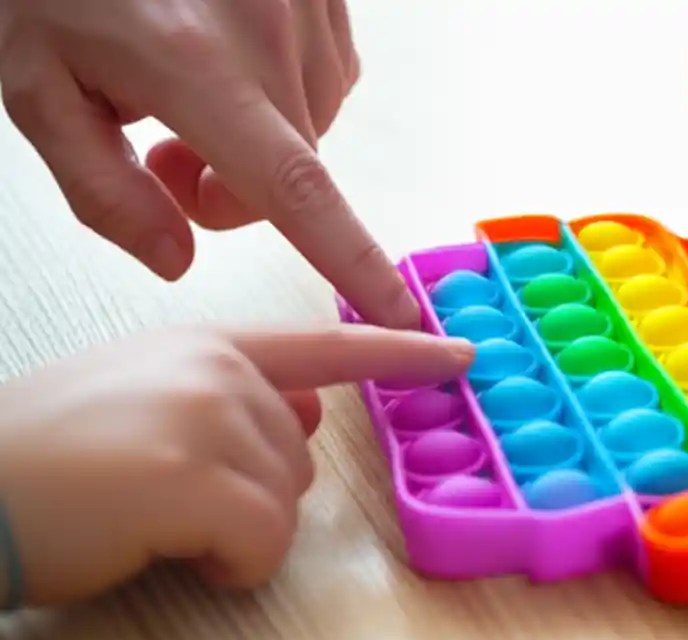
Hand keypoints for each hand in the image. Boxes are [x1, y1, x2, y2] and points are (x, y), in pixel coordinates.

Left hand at [0, 0, 417, 327]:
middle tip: (166, 158)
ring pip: (313, 130)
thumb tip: (175, 259)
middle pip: (295, 175)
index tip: (398, 311)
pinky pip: (327, 80)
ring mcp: (309, 6)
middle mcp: (268, 33)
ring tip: (193, 92)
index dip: (351, 261)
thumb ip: (102, 190)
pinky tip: (232, 59)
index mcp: (193, 65)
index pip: (292, 190)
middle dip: (235, 193)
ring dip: (265, 139)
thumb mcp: (38, 86)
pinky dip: (285, 92)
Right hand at [0, 326, 473, 605]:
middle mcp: (217, 366)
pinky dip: (228, 566)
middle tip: (161, 498)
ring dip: (232, 535)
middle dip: (249, 499)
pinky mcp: (194, 474)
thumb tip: (303, 415)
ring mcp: (207, 414)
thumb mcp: (145, 401)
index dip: (400, 351)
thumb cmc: (47, 458)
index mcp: (206, 345)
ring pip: (287, 505)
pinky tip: (165, 548)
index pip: (325, 347)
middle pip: (303, 461)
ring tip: (150, 518)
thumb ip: (230, 399)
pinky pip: (265, 543)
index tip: (460, 354)